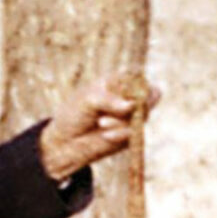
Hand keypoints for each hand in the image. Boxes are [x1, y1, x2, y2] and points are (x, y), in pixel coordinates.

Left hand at [39, 74, 159, 180]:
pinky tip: (106, 135)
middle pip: (150, 94)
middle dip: (137, 103)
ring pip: (143, 114)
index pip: (138, 75)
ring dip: (122, 120)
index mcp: (118, 81)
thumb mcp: (88, 99)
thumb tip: (131, 105)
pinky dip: (120, 133)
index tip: (120, 90)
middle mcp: (128, 97)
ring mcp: (132, 115)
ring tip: (101, 123)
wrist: (66, 142)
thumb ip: (109, 99)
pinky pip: (136, 132)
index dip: (136, 83)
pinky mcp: (131, 134)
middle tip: (122, 109)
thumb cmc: (75, 113)